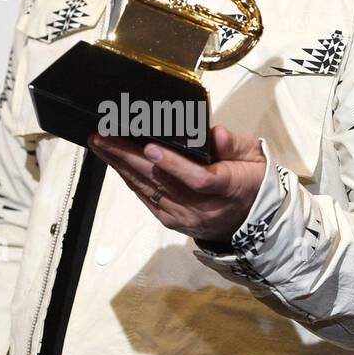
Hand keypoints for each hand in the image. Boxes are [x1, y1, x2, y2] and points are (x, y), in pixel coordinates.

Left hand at [87, 123, 266, 243]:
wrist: (250, 220)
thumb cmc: (250, 179)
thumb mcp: (253, 156)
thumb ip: (234, 144)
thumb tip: (215, 133)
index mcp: (228, 187)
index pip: (199, 178)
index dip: (172, 164)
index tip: (149, 147)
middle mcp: (203, 207)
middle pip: (162, 182)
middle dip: (129, 157)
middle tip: (104, 136)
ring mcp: (185, 217)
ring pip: (148, 189)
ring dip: (121, 166)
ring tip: (100, 144)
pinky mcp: (172, 221)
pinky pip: (146, 198)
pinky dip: (129, 179)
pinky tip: (114, 163)